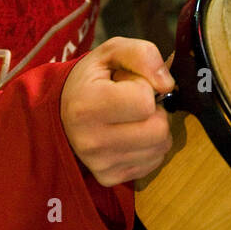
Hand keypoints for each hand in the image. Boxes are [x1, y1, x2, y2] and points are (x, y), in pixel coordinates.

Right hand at [61, 37, 174, 185]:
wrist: (63, 110)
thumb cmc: (92, 79)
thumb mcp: (113, 51)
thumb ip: (143, 55)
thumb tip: (167, 85)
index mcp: (87, 105)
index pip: (145, 102)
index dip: (145, 86)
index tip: (128, 83)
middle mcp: (91, 141)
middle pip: (158, 130)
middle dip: (156, 111)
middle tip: (137, 102)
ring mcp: (100, 164)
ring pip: (160, 148)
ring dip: (155, 129)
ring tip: (132, 118)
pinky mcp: (109, 177)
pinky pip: (152, 163)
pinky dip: (149, 147)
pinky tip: (131, 134)